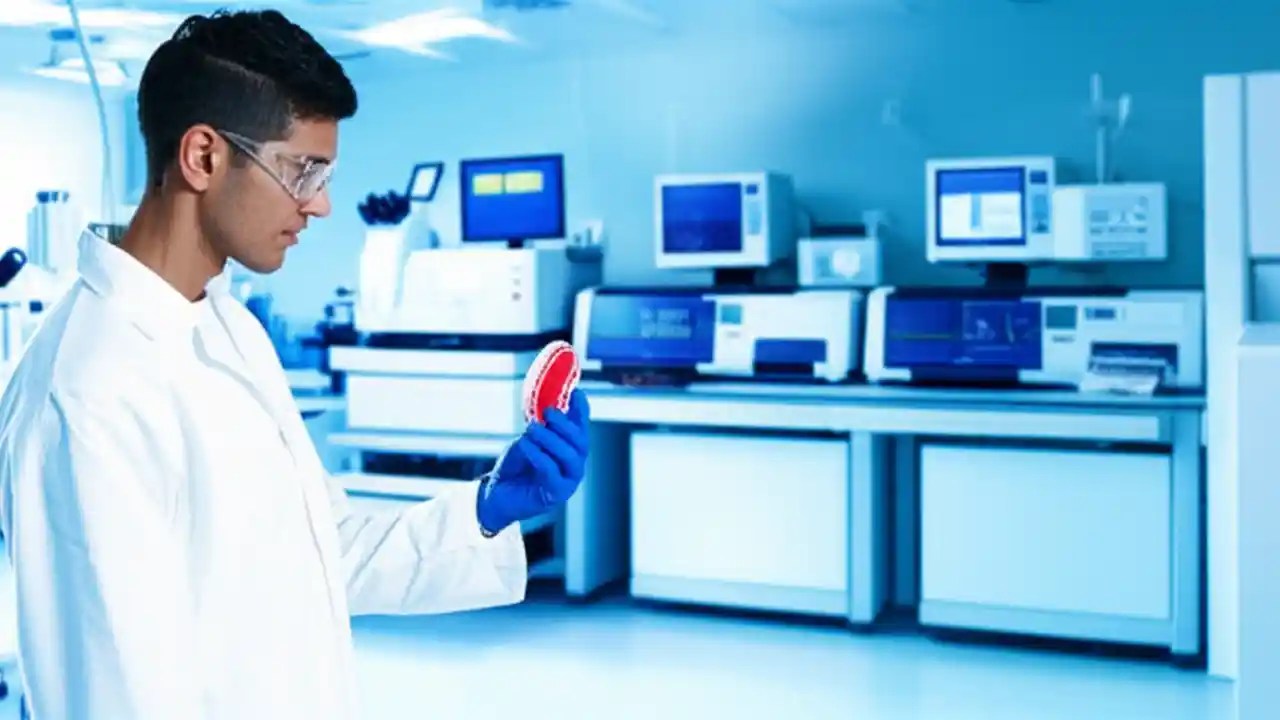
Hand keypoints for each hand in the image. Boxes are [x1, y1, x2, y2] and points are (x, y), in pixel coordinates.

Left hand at [476, 389, 589, 534]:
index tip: (576, 393)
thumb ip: (544, 428)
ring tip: (532, 428)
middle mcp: (574, 466)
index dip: (581, 411)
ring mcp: (568, 482)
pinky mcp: (556, 495)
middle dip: (566, 425)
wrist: (497, 493)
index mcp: (571, 452)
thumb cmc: (515, 466)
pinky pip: (552, 472)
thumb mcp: (529, 440)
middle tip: (548, 412)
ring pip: (569, 457)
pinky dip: (539, 455)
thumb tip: (552, 408)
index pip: (581, 429)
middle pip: (580, 443)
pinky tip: (525, 444)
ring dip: (551, 439)